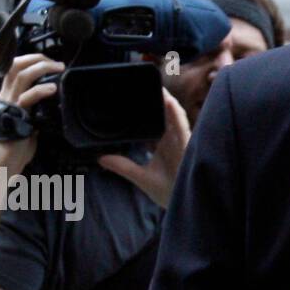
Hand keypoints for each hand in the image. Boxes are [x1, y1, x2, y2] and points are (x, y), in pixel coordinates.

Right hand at [0, 53, 63, 171]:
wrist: (3, 163)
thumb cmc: (14, 146)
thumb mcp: (26, 124)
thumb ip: (33, 112)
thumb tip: (48, 107)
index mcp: (8, 96)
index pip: (13, 69)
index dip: (27, 60)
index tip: (47, 61)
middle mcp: (6, 96)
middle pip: (16, 66)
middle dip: (36, 58)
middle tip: (56, 63)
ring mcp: (10, 104)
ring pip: (21, 75)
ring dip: (41, 67)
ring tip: (58, 68)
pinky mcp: (15, 115)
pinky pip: (27, 97)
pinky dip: (41, 90)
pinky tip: (53, 88)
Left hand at [97, 90, 190, 207]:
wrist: (188, 207)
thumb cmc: (170, 192)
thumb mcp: (141, 178)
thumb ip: (123, 166)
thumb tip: (101, 158)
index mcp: (165, 144)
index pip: (157, 120)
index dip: (149, 105)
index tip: (136, 92)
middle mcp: (174, 140)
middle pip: (166, 113)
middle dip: (158, 98)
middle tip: (143, 81)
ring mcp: (182, 142)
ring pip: (175, 116)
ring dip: (166, 100)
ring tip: (156, 84)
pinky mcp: (188, 147)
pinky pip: (182, 128)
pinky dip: (175, 115)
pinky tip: (169, 102)